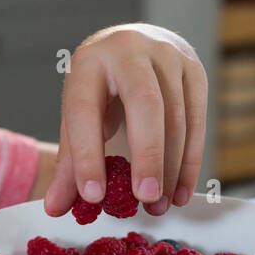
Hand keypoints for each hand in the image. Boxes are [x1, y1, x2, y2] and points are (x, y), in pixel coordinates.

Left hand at [44, 23, 207, 217]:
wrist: (132, 46)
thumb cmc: (101, 88)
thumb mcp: (79, 116)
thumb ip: (70, 162)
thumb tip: (56, 208)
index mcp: (89, 62)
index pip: (85, 110)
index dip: (87, 156)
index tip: (92, 196)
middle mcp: (129, 50)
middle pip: (144, 104)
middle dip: (146, 155)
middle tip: (143, 198)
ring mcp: (167, 56)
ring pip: (177, 116)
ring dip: (171, 167)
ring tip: (158, 205)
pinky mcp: (194, 70)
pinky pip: (197, 120)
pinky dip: (190, 162)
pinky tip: (179, 192)